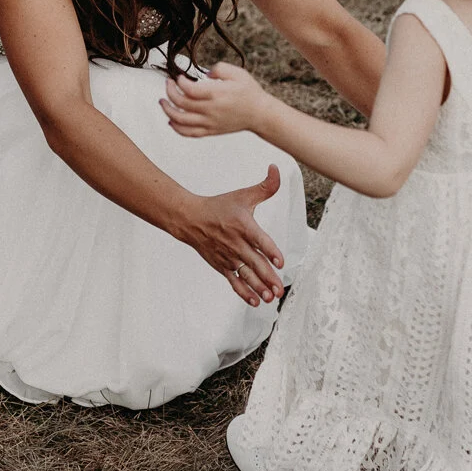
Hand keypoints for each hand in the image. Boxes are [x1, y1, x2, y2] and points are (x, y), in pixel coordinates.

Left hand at [162, 62, 269, 138]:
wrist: (260, 114)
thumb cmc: (249, 92)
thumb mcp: (238, 73)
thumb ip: (219, 68)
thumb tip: (204, 72)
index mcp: (216, 94)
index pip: (189, 89)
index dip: (179, 82)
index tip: (179, 77)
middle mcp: (210, 110)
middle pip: (181, 103)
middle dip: (170, 92)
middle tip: (168, 84)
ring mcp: (209, 122)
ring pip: (180, 120)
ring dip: (167, 111)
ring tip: (163, 102)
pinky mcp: (210, 131)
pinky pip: (188, 133)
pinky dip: (176, 128)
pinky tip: (171, 120)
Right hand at [176, 165, 286, 305]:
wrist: (190, 219)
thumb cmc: (220, 206)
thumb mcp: (243, 195)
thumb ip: (265, 186)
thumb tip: (276, 169)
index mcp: (243, 226)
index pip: (260, 241)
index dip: (271, 251)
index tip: (280, 262)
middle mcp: (236, 244)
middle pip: (255, 263)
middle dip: (269, 277)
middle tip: (280, 288)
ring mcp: (228, 257)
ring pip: (246, 275)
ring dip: (259, 288)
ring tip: (271, 297)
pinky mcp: (222, 266)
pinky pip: (235, 282)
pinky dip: (244, 292)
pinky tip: (256, 301)